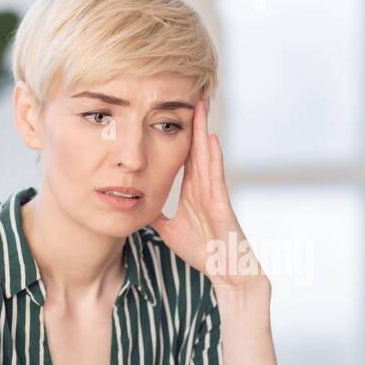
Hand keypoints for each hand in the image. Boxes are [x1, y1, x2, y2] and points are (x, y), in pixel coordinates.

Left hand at [150, 98, 266, 291]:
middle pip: (196, 147)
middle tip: (190, 93)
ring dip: (204, 130)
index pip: (184, 155)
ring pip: (207, 155)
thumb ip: (157, 215)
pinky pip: (216, 176)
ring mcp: (215, 193)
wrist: (226, 271)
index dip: (179, 133)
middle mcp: (205, 186)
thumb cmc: (204, 251)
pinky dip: (213, 157)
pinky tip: (210, 138)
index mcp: (194, 191)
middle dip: (194, 121)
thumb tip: (138, 206)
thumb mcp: (170, 230)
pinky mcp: (222, 204)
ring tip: (201, 104)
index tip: (171, 111)